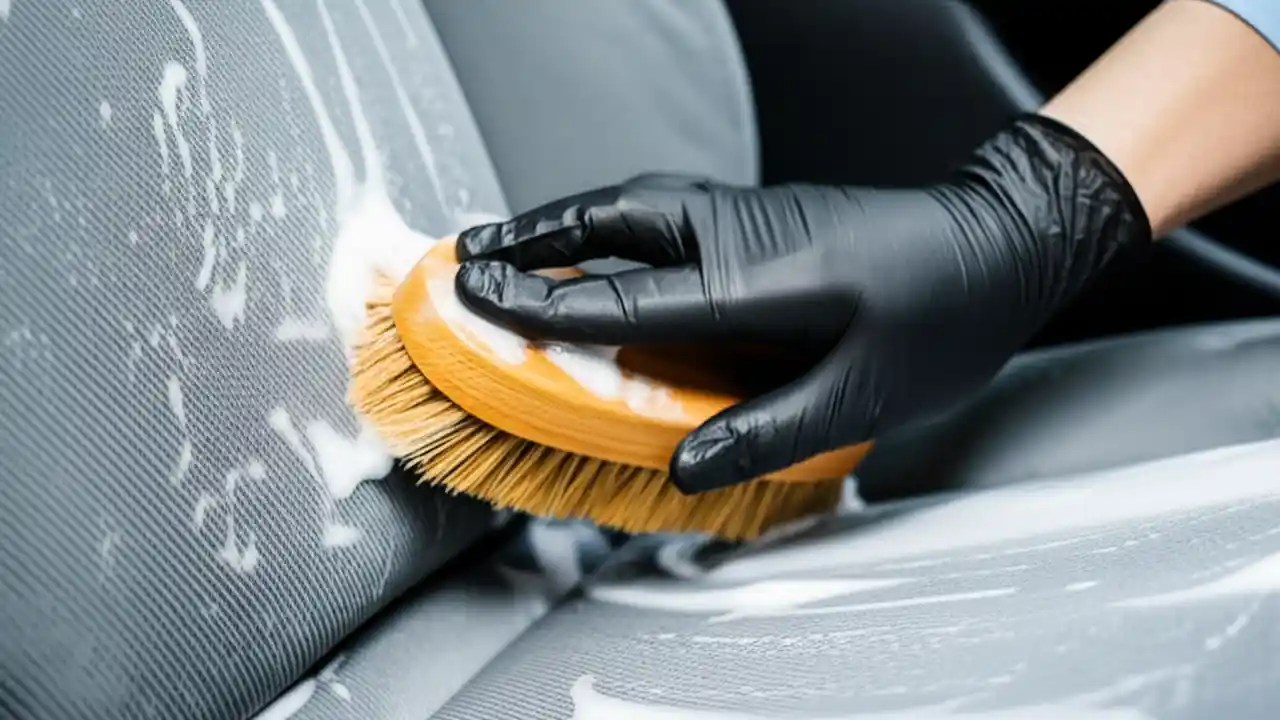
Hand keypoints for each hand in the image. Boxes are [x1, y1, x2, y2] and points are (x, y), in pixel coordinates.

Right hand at [454, 116, 1149, 492]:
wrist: (999, 243)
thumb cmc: (943, 315)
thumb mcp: (863, 397)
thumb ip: (767, 432)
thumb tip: (684, 466)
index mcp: (755, 280)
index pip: (622, 296)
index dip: (541, 303)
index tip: (474, 297)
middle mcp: (738, 234)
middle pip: (612, 221)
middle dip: (534, 237)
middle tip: (470, 255)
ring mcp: (749, 215)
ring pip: (634, 206)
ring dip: (568, 223)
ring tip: (516, 247)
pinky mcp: (762, 216)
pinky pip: (666, 213)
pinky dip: (614, 228)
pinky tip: (604, 255)